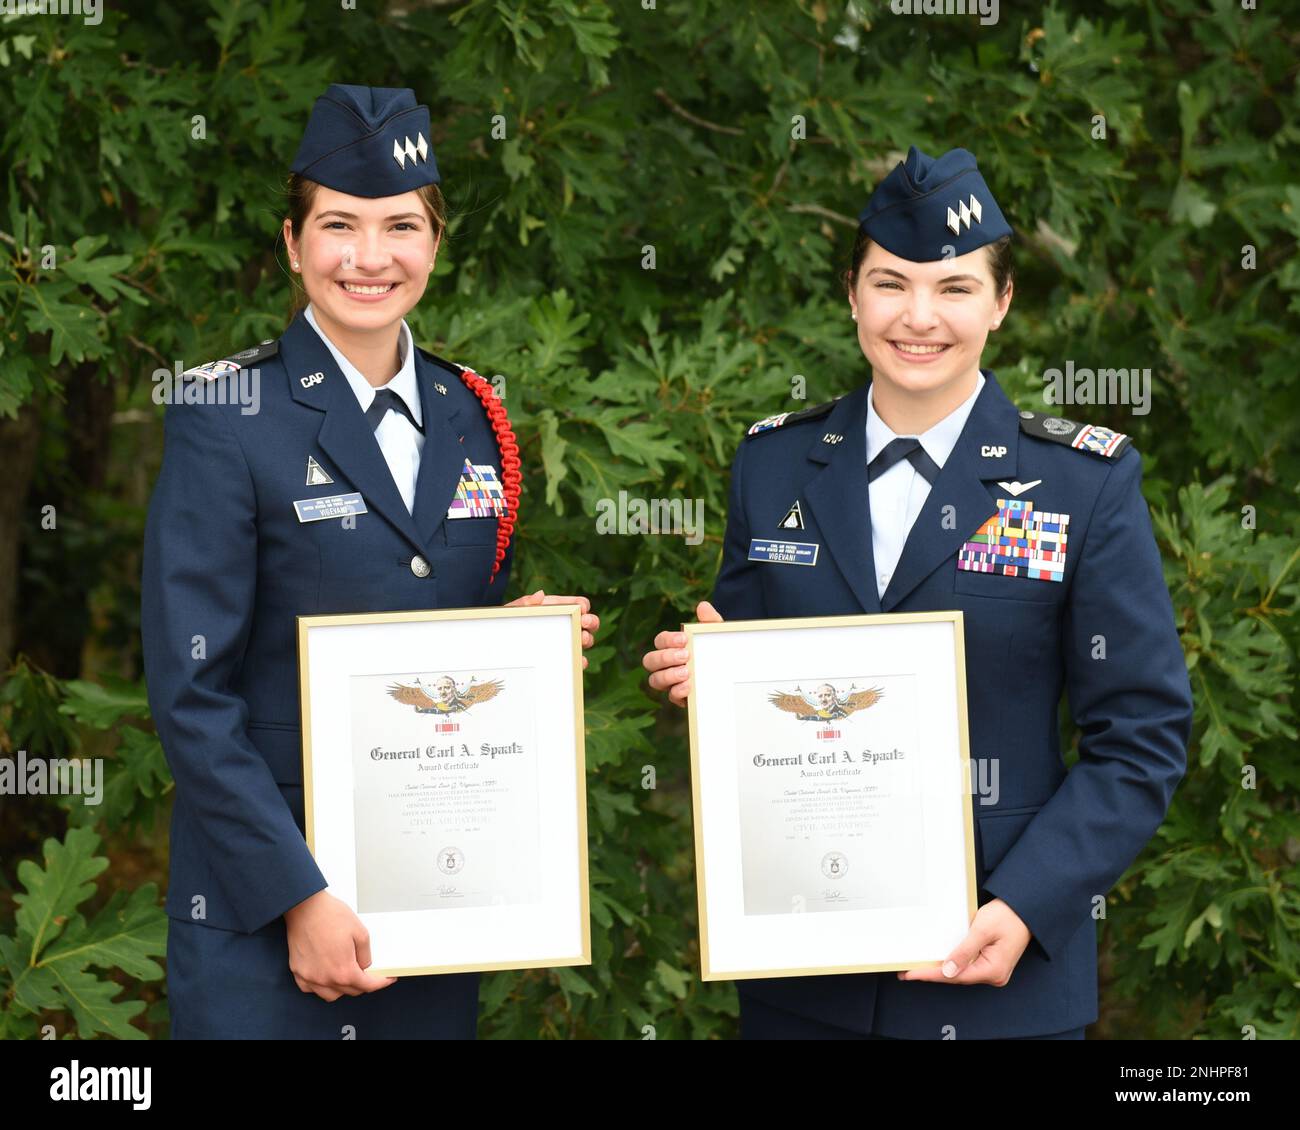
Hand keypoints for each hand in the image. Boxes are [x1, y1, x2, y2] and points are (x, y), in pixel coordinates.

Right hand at [284, 889, 397, 1001]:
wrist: (305, 907)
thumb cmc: (330, 916)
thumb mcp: (360, 932)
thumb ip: (365, 955)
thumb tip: (365, 966)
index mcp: (344, 971)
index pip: (367, 986)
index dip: (380, 983)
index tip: (387, 979)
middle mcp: (326, 979)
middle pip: (350, 991)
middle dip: (363, 984)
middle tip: (369, 973)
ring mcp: (310, 977)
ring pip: (331, 995)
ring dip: (342, 989)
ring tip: (347, 974)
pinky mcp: (298, 972)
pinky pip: (312, 989)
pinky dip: (322, 986)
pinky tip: (327, 974)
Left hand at [505, 590, 598, 668]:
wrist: (498, 644)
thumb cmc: (507, 624)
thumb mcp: (512, 612)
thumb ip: (525, 603)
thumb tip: (540, 594)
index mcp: (557, 609)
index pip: (579, 603)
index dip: (583, 604)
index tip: (581, 609)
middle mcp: (565, 624)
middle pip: (588, 621)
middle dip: (591, 621)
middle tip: (583, 623)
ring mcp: (565, 641)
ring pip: (585, 640)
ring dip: (587, 639)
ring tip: (580, 640)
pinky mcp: (562, 658)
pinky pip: (576, 659)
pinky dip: (581, 661)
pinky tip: (580, 661)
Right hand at [642, 600, 722, 706]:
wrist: (734, 673)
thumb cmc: (719, 651)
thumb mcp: (717, 636)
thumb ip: (710, 621)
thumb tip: (702, 606)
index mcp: (673, 647)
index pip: (659, 641)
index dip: (667, 640)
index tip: (684, 639)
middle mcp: (667, 665)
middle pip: (649, 661)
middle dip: (664, 657)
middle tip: (685, 656)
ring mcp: (671, 682)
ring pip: (654, 680)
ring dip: (668, 675)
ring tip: (687, 672)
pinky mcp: (681, 698)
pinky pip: (671, 696)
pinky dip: (677, 691)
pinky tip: (689, 687)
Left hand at [896, 898, 1031, 986]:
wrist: (1025, 909)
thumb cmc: (1007, 916)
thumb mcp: (982, 930)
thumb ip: (964, 951)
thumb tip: (948, 970)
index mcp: (993, 970)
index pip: (955, 976)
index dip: (931, 974)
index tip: (911, 974)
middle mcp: (994, 975)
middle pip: (957, 976)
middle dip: (933, 973)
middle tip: (909, 972)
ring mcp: (993, 970)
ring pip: (962, 972)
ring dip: (942, 968)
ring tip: (919, 967)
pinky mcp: (991, 963)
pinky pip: (968, 966)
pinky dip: (953, 962)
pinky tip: (939, 961)